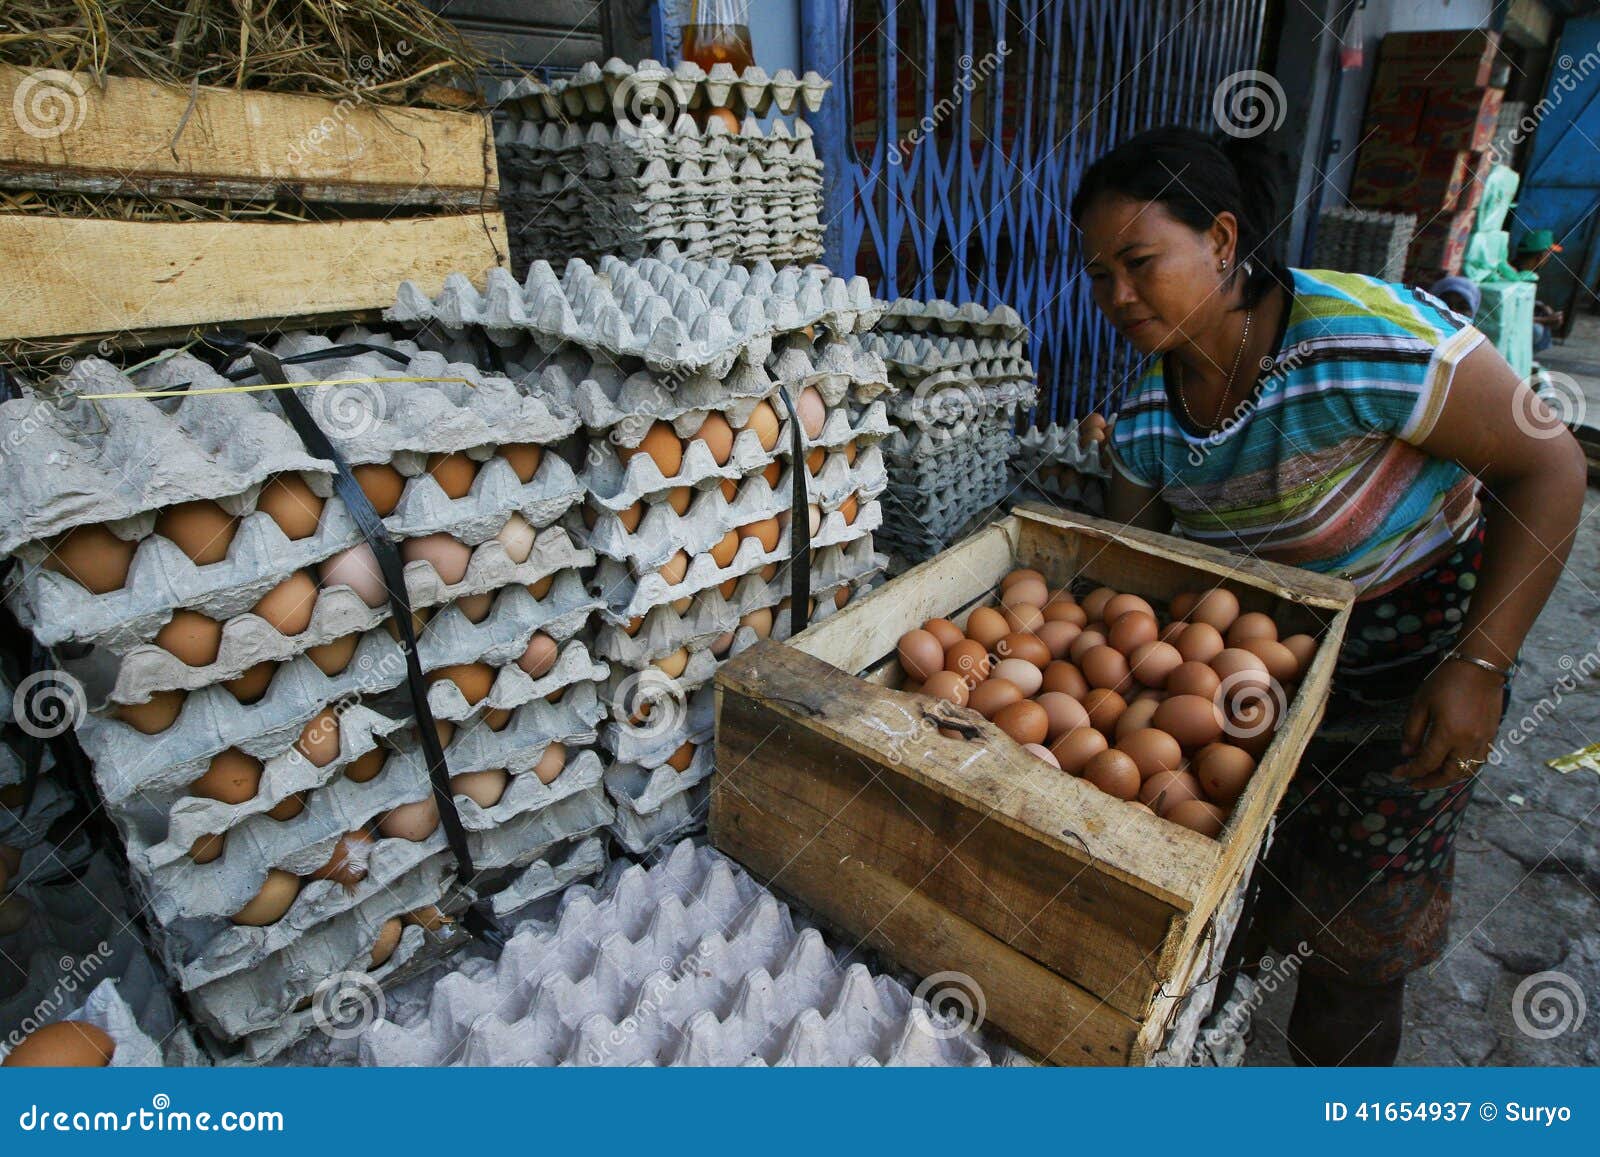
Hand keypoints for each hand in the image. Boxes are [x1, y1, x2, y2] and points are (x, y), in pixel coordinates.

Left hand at [1392, 660, 1504, 786]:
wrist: (1480, 667)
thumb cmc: (1446, 681)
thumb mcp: (1421, 703)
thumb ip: (1412, 730)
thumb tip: (1407, 753)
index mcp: (1448, 733)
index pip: (1426, 762)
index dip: (1410, 771)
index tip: (1397, 773)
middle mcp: (1468, 742)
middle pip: (1449, 774)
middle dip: (1430, 782)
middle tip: (1414, 783)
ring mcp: (1483, 741)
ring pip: (1467, 772)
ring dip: (1448, 778)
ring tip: (1432, 777)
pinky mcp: (1492, 736)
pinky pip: (1479, 762)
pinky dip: (1464, 769)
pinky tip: (1452, 766)